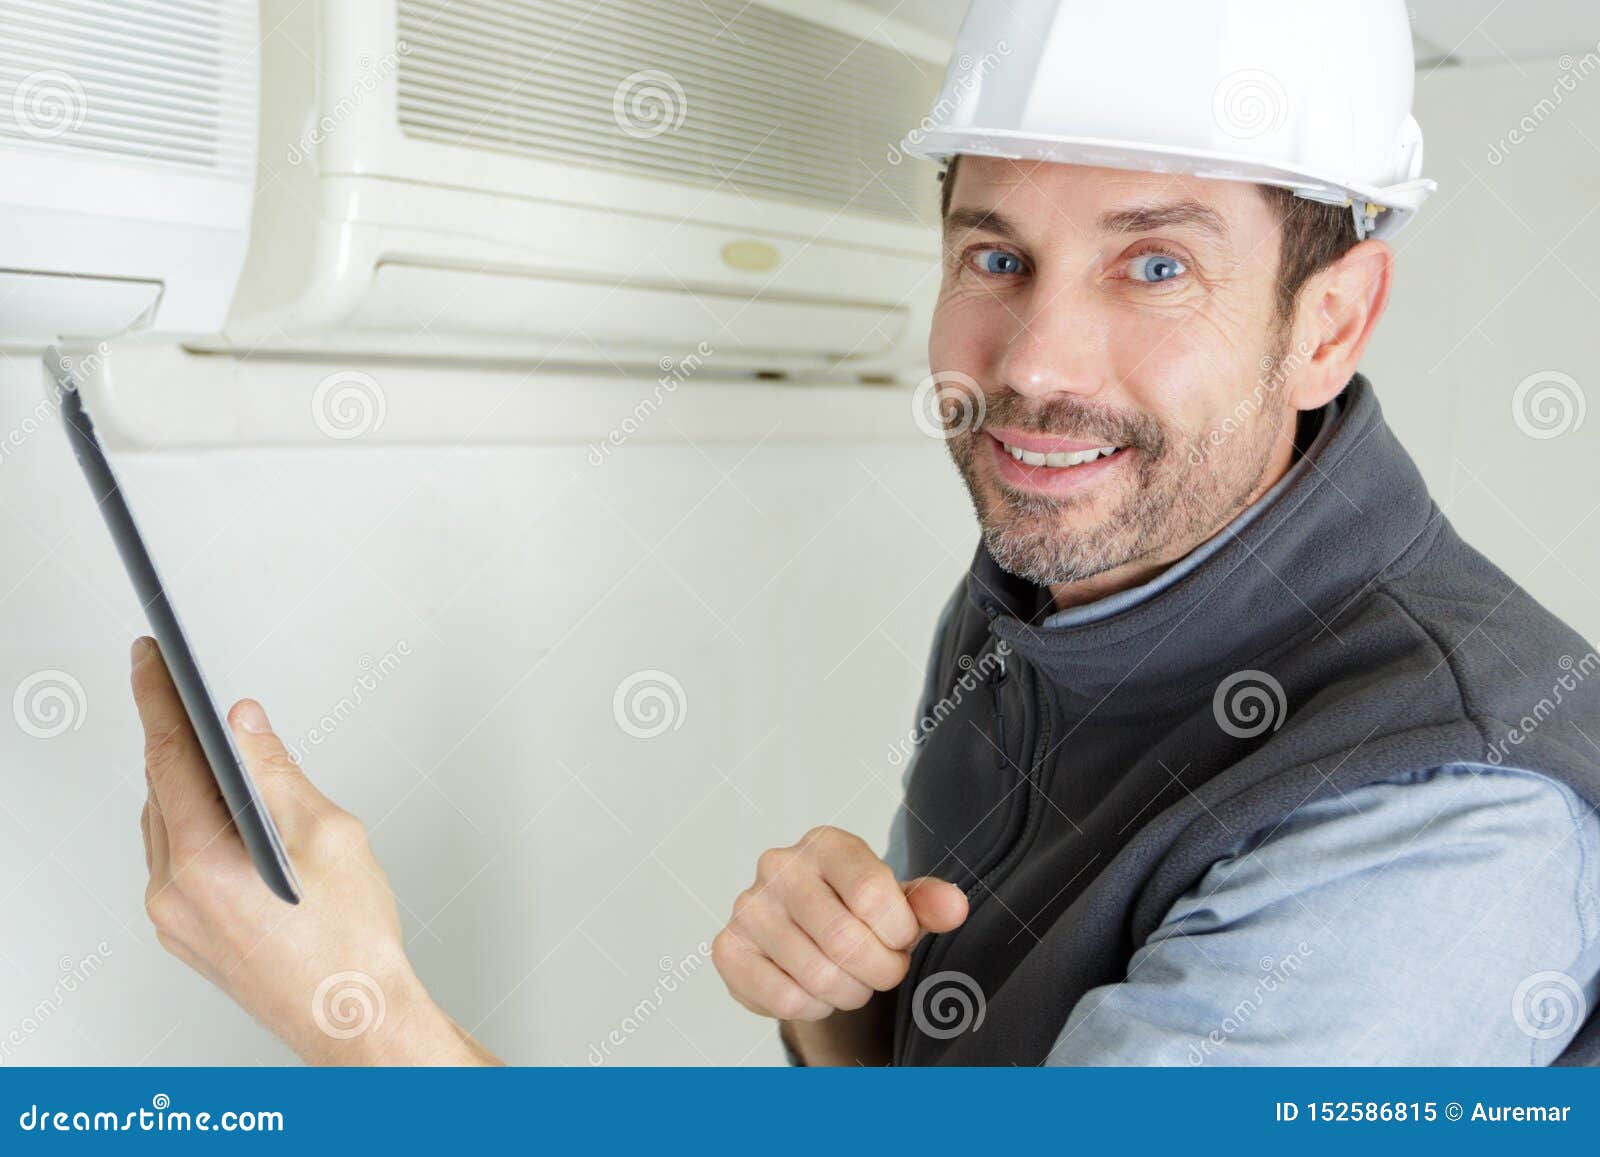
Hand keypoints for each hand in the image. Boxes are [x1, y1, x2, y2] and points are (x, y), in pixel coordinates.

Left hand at [131, 637, 496, 1064]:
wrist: (353, 1017)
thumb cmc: (351, 943)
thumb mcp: (328, 834)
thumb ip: (277, 772)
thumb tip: (245, 727)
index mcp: (204, 863)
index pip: (168, 757)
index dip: (156, 698)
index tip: (148, 659)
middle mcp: (174, 894)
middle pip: (162, 790)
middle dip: (181, 740)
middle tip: (194, 695)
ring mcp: (175, 920)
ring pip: (167, 827)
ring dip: (190, 785)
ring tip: (223, 754)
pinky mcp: (186, 935)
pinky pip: (175, 861)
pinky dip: (196, 826)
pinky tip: (229, 814)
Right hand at [712, 825, 967, 1021]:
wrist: (806, 933)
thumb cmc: (858, 911)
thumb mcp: (899, 901)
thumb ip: (929, 902)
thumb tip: (954, 907)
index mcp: (826, 843)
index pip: (875, 895)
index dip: (899, 934)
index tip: (899, 939)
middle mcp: (779, 865)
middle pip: (846, 942)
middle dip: (879, 971)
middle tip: (881, 970)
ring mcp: (749, 906)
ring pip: (817, 976)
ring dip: (848, 992)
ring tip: (851, 979)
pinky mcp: (728, 947)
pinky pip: (784, 998)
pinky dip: (813, 1007)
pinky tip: (816, 990)